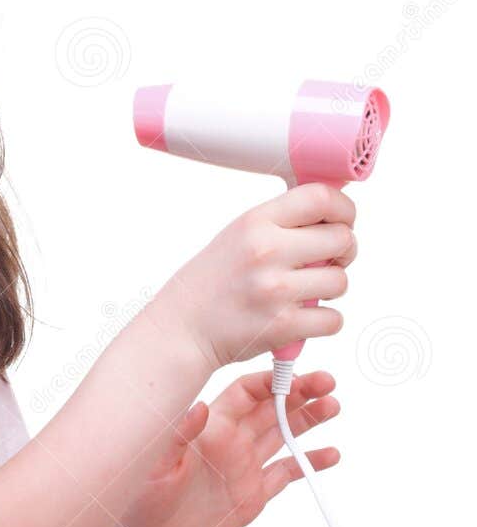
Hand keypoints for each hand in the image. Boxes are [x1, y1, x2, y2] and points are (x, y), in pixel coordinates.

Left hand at [116, 368, 341, 526]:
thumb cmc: (142, 495)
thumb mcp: (156, 463)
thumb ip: (179, 435)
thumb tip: (199, 407)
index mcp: (211, 426)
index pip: (246, 392)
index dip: (271, 381)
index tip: (294, 373)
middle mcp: (232, 441)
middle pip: (272, 409)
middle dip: (300, 393)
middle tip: (327, 383)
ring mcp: (245, 467)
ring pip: (284, 435)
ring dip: (308, 420)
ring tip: (333, 407)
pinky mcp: (253, 495)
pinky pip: (286, 474)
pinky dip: (309, 463)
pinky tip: (330, 454)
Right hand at [160, 182, 358, 370]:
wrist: (183, 328)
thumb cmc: (212, 282)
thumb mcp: (238, 235)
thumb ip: (281, 222)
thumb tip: (334, 215)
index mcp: (255, 222)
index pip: (320, 198)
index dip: (344, 208)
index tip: (344, 220)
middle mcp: (267, 250)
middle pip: (343, 238)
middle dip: (344, 251)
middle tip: (328, 260)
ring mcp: (277, 289)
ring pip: (341, 281)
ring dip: (331, 288)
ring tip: (306, 290)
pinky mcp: (284, 325)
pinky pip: (334, 319)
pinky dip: (324, 320)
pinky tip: (302, 316)